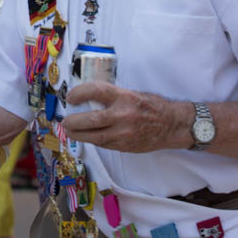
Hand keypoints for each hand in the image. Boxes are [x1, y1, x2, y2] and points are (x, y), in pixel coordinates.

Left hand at [62, 81, 187, 152]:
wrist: (173, 125)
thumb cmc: (152, 106)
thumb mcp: (132, 93)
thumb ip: (111, 96)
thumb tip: (87, 97)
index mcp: (125, 97)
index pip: (96, 91)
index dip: (79, 93)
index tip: (71, 97)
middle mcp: (123, 115)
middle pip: (90, 120)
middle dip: (73, 121)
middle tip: (65, 120)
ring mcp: (124, 133)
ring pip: (94, 137)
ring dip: (78, 134)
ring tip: (69, 130)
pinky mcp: (125, 146)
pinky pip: (103, 144)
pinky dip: (92, 140)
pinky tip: (86, 137)